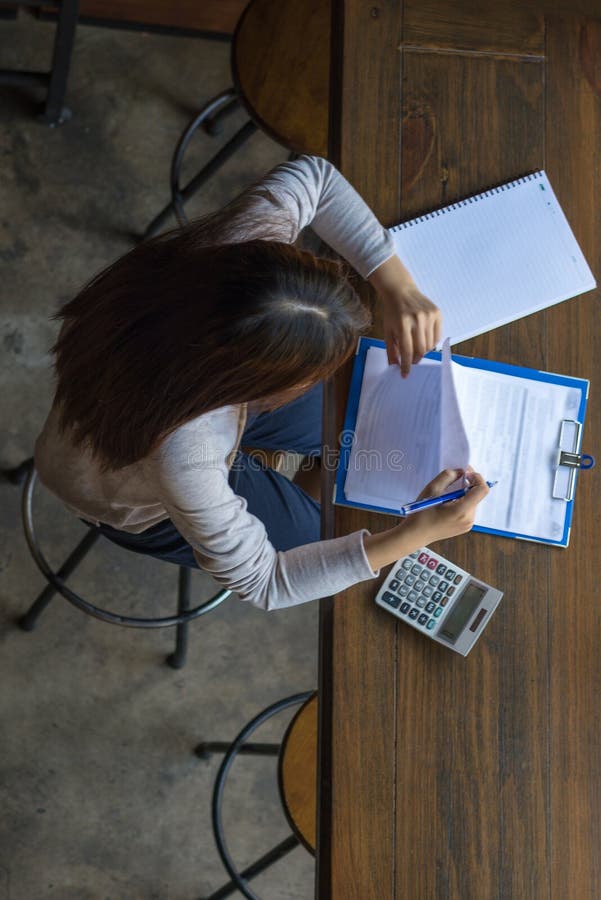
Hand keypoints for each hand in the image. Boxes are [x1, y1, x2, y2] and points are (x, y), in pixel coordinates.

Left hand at [368, 255, 441, 377]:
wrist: (401, 291)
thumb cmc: (392, 312)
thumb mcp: (387, 331)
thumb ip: (391, 350)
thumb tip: (395, 367)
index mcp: (402, 324)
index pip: (407, 350)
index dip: (407, 365)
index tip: (405, 374)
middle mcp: (417, 319)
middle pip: (420, 349)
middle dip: (415, 359)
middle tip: (411, 361)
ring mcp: (429, 315)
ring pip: (430, 344)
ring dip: (423, 351)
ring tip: (416, 347)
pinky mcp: (437, 313)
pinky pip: (437, 336)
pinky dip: (431, 342)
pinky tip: (423, 339)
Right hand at [403, 468, 488, 545]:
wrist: (415, 534)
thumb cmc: (421, 513)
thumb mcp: (432, 489)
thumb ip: (448, 476)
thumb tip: (460, 472)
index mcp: (461, 510)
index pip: (482, 490)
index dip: (477, 478)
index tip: (465, 473)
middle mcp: (468, 519)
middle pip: (476, 495)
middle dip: (467, 485)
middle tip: (452, 482)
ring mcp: (467, 525)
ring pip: (472, 502)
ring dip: (463, 494)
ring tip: (446, 496)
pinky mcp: (464, 527)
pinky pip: (468, 510)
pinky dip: (461, 503)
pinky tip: (447, 505)